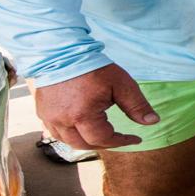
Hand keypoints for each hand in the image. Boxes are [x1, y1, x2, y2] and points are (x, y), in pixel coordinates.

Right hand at [34, 64, 159, 149]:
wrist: (60, 50)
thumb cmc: (92, 66)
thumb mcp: (121, 84)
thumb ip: (137, 105)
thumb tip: (153, 122)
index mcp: (82, 116)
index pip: (104, 140)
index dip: (122, 141)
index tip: (136, 138)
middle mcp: (62, 120)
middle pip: (85, 144)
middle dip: (104, 144)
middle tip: (119, 137)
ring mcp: (49, 116)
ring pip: (68, 141)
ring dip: (86, 141)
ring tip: (101, 134)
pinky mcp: (42, 110)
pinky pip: (55, 131)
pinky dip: (70, 134)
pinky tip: (81, 127)